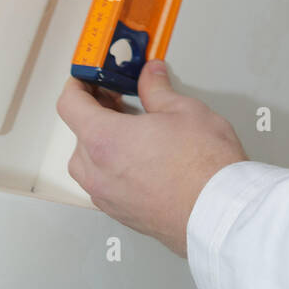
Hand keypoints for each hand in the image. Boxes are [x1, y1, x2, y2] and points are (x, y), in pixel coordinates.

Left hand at [57, 63, 247, 257]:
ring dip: (101, 142)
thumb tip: (150, 76)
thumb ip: (157, 90)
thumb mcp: (184, 110)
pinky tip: (140, 158)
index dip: (77, 86)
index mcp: (105, 139)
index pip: (70, 105)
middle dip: (95, 112)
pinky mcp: (120, 213)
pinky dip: (111, 166)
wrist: (218, 210)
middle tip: (119, 98)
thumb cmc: (203, 165)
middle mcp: (97, 171)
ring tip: (131, 130)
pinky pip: (103, 184)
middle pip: (78, 134)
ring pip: (88, 163)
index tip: (88, 80)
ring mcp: (106, 196)